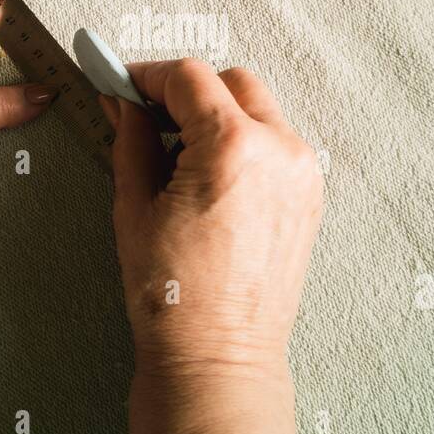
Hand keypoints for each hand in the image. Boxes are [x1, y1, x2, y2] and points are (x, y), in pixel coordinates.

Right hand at [100, 60, 322, 377]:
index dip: (148, 76)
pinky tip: (210, 180)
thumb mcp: (134, 207)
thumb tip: (124, 103)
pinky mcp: (309, 197)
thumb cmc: (172, 294)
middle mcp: (279, 150)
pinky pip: (276, 144)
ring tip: (179, 158)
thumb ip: (132, 140)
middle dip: (188, 92)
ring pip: (258, 110)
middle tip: (149, 119)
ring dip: (218, 116)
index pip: (189, 78)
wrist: (219, 357)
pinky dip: (243, 144)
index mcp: (233, 147)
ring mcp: (302, 173)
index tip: (124, 85)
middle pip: (232, 83)